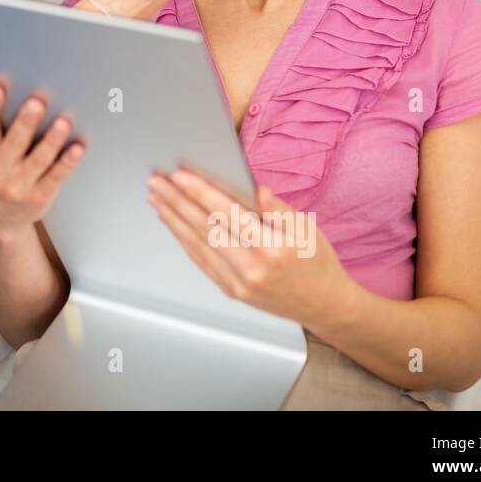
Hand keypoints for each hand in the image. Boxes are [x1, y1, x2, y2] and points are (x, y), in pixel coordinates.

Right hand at [0, 80, 84, 236]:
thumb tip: (15, 89)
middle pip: (15, 142)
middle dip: (26, 121)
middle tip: (36, 102)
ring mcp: (19, 186)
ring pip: (39, 159)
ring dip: (52, 139)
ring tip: (63, 122)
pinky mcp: (40, 196)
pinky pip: (56, 176)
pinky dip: (68, 161)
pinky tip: (77, 148)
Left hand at [147, 167, 350, 330]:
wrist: (324, 305)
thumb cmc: (317, 262)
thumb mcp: (306, 229)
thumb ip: (277, 208)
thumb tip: (253, 187)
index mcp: (273, 248)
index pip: (228, 214)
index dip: (200, 192)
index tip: (179, 175)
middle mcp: (252, 268)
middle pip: (205, 228)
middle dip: (176, 202)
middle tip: (156, 182)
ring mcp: (239, 283)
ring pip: (197, 245)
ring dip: (173, 220)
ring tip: (157, 199)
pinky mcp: (232, 291)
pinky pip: (201, 261)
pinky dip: (184, 240)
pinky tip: (173, 224)